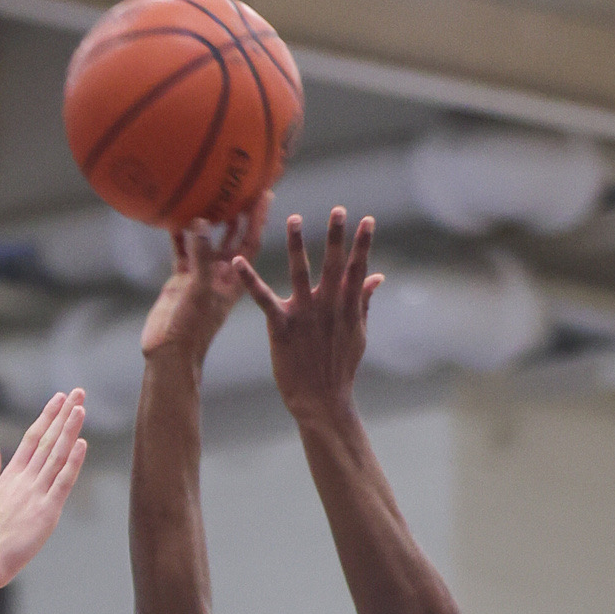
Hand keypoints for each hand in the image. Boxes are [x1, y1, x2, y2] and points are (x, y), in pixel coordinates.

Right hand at [0, 391, 88, 590]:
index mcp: (9, 476)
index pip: (31, 438)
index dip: (47, 416)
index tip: (58, 398)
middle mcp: (23, 480)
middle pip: (47, 440)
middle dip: (63, 414)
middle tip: (77, 392)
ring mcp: (35, 494)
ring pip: (56, 455)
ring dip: (69, 430)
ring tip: (80, 407)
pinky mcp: (45, 512)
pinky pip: (62, 482)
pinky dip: (73, 462)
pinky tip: (82, 443)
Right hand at [140, 201, 269, 360]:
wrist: (170, 356)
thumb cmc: (192, 331)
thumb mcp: (199, 292)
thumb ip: (201, 258)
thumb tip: (201, 222)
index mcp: (234, 279)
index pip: (251, 241)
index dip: (258, 217)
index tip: (265, 192)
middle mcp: (220, 275)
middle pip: (233, 236)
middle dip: (237, 210)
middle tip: (237, 181)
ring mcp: (200, 277)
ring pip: (206, 240)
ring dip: (208, 218)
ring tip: (209, 190)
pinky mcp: (181, 281)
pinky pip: (182, 250)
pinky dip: (179, 234)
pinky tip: (174, 214)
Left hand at [233, 207, 382, 422]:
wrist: (322, 403)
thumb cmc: (339, 369)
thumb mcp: (357, 334)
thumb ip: (364, 302)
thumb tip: (377, 276)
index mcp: (346, 308)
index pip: (357, 270)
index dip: (363, 245)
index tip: (367, 220)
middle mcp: (328, 307)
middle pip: (333, 266)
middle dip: (336, 238)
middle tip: (337, 210)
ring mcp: (305, 316)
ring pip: (300, 273)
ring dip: (297, 246)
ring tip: (294, 219)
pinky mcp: (282, 327)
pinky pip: (264, 299)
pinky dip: (249, 280)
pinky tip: (237, 262)